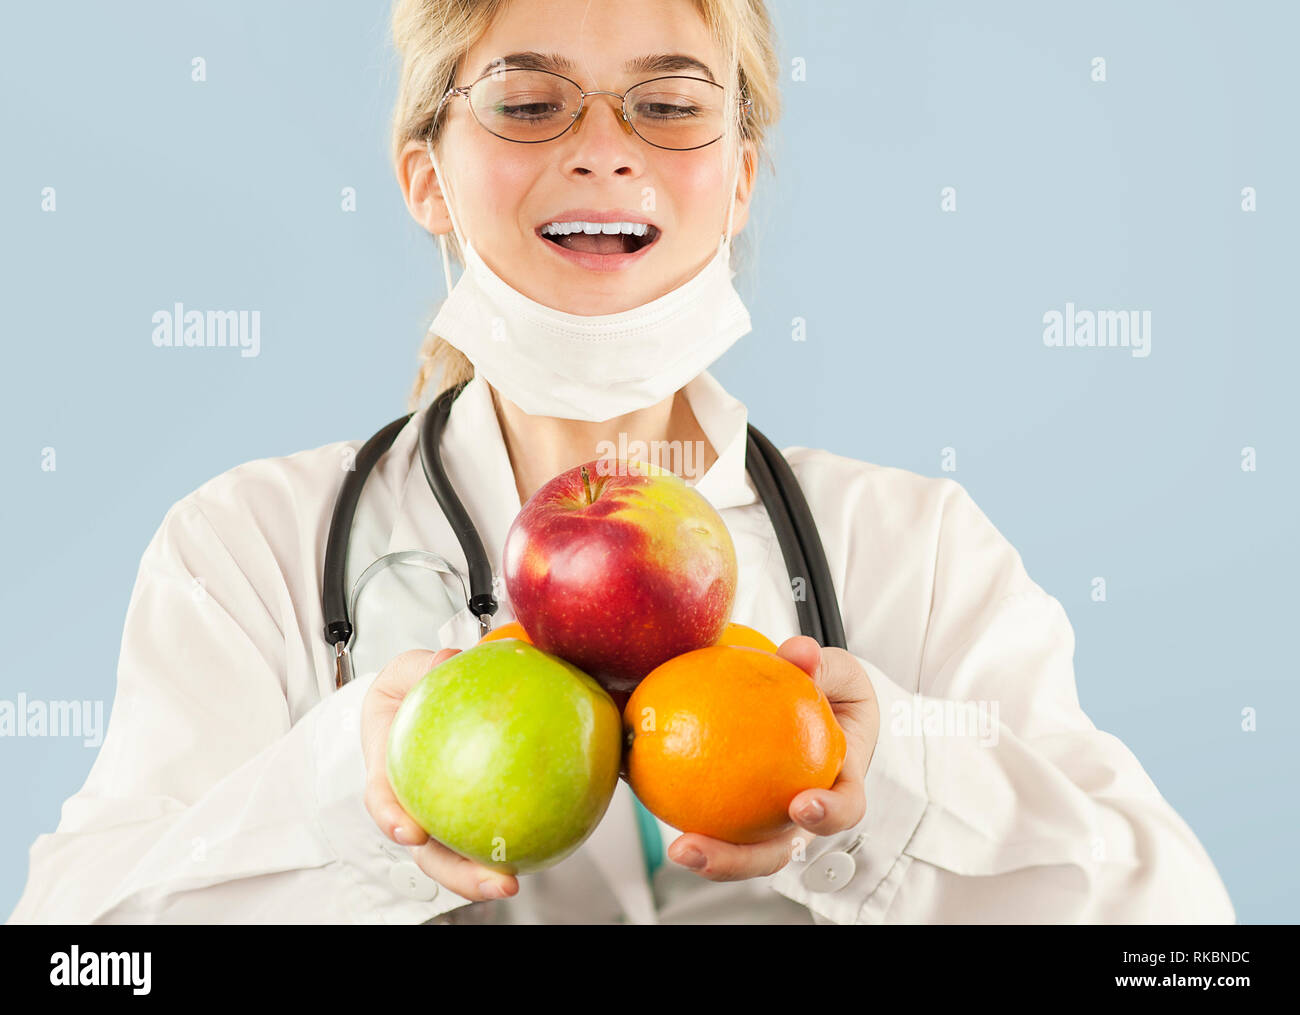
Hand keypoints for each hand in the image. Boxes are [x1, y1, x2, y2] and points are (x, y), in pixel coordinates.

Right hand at [360, 647, 519, 902]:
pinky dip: (516, 839)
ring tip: (515, 880)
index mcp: (388, 772)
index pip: (383, 798)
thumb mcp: (407, 670)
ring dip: (485, 876)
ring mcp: (441, 817)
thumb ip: (424, 666)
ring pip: (459, 856)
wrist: (417, 701)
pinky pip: (492, 830)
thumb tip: (449, 659)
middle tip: (496, 880)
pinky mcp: (472, 817)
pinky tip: (548, 843)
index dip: (393, 818)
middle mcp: (413, 805)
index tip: (412, 832)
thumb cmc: (406, 692)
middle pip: (428, 851)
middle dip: (459, 874)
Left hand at [663, 636, 880, 880]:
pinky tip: (632, 776)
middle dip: (732, 861)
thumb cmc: (836, 697)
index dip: (826, 815)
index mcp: (838, 785)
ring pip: (730, 845)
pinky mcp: (725, 804)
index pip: (843, 807)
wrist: (817, 704)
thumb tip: (800, 652)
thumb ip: (822, 666)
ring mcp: (761, 817)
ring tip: (663, 840)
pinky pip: (696, 802)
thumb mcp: (840, 673)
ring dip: (696, 850)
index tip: (802, 806)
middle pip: (771, 852)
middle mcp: (797, 814)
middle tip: (693, 849)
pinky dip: (666, 795)